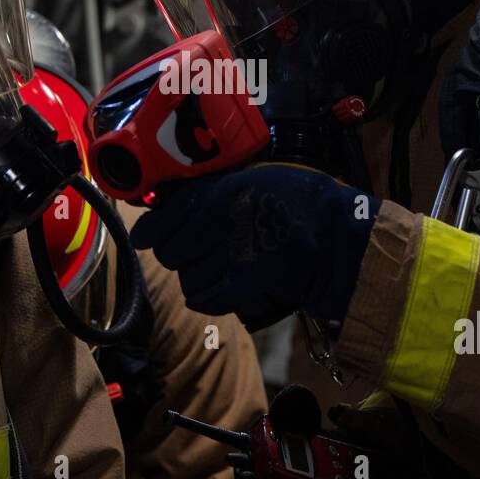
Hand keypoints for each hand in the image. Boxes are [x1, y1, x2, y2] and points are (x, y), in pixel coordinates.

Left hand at [130, 165, 379, 327]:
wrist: (333, 230)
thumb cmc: (297, 199)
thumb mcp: (251, 179)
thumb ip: (212, 191)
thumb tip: (173, 203)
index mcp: (216, 195)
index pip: (160, 220)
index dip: (149, 231)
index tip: (146, 237)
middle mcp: (215, 225)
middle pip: (169, 253)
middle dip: (177, 254)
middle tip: (194, 252)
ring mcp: (228, 257)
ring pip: (186, 278)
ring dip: (196, 277)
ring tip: (214, 270)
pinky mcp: (243, 284)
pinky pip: (204, 298)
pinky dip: (206, 298)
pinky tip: (216, 291)